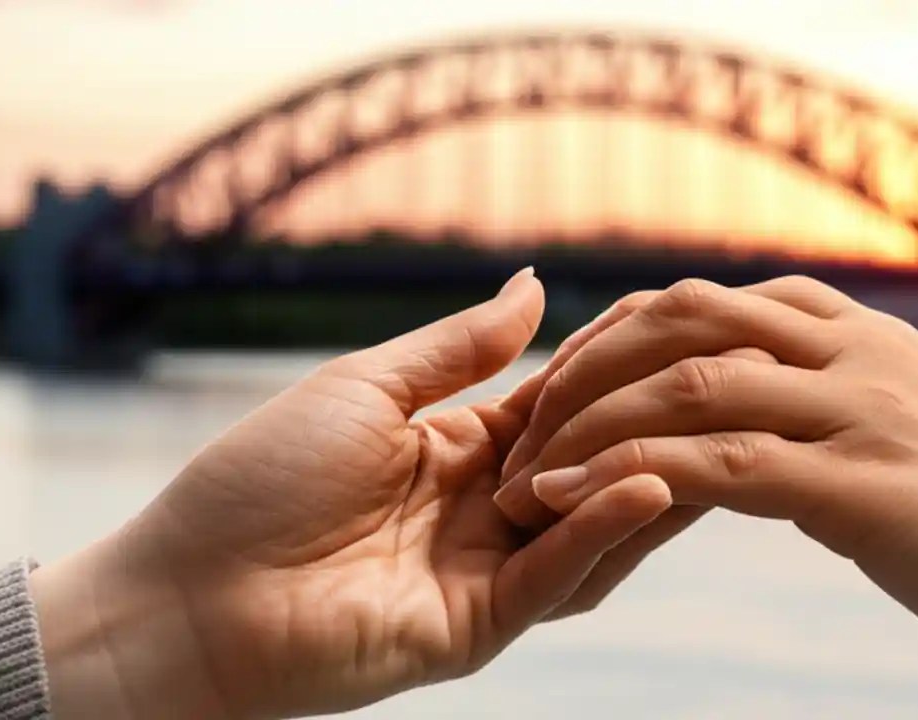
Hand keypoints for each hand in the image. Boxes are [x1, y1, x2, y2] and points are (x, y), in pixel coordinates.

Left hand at [29, 269, 672, 719]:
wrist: (192, 590)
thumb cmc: (259, 478)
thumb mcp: (366, 387)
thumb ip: (459, 348)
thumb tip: (536, 285)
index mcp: (455, 449)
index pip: (555, 407)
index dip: (609, 372)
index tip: (674, 333)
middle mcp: (482, 510)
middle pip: (587, 465)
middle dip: (648, 427)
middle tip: (726, 385)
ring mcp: (485, 571)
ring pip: (588, 527)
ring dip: (644, 480)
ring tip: (708, 433)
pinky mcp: (478, 627)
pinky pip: (554, 577)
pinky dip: (601, 531)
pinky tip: (647, 483)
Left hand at [495, 277, 917, 718]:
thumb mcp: (910, 430)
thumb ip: (837, 402)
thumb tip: (764, 414)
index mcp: (862, 333)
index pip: (712, 300)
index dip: (622, 329)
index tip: (565, 373)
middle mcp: (855, 353)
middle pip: (685, 317)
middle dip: (590, 359)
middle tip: (525, 416)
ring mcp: (859, 413)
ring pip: (690, 385)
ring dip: (589, 424)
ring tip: (522, 474)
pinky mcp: (860, 489)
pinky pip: (721, 463)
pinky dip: (631, 475)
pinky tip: (571, 501)